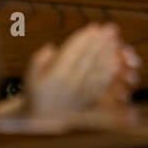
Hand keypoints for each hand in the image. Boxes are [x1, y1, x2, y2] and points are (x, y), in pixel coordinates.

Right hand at [24, 23, 140, 115]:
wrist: (43, 120)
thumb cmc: (37, 93)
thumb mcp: (31, 75)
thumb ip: (40, 59)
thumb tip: (53, 47)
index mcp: (56, 74)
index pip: (73, 51)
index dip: (85, 38)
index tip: (94, 26)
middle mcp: (70, 83)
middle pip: (89, 57)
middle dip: (101, 41)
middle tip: (111, 28)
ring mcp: (81, 92)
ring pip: (98, 69)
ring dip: (108, 52)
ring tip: (115, 39)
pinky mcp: (89, 100)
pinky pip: (102, 83)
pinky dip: (110, 71)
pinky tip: (116, 60)